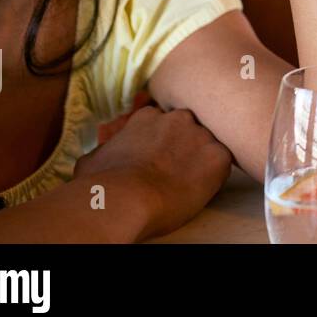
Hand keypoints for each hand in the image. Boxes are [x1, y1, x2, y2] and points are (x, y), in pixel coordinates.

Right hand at [73, 105, 232, 241]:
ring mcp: (200, 135)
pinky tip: (202, 187)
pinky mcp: (218, 157)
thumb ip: (106, 149)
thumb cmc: (102, 183)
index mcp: (149, 117)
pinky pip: (223, 163)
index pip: (164, 123)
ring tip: (189, 181)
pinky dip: (215, 175)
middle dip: (186, 145)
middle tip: (178, 168)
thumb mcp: (93, 158)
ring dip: (202, 160)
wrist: (125, 198)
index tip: (161, 156)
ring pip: (209, 144)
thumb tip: (103, 153)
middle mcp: (178, 119)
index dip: (165, 141)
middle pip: (190, 128)